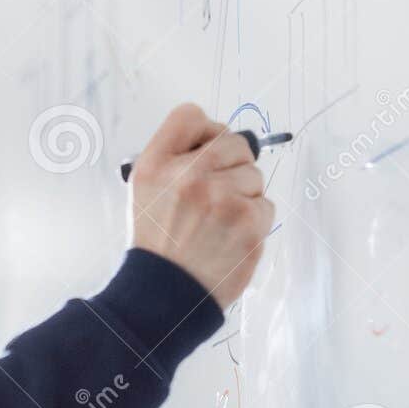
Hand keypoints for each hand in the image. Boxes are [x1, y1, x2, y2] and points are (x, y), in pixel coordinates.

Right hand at [128, 104, 274, 309]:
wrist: (166, 293)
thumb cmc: (158, 242)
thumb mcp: (143, 189)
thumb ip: (173, 156)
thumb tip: (218, 138)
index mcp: (156, 164)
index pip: (190, 115)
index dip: (203, 132)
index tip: (203, 153)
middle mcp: (188, 175)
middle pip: (234, 142)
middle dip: (231, 165)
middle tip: (213, 196)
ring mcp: (221, 198)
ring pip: (253, 176)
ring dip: (243, 196)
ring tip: (218, 222)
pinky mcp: (249, 223)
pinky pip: (265, 205)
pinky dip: (253, 221)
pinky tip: (230, 237)